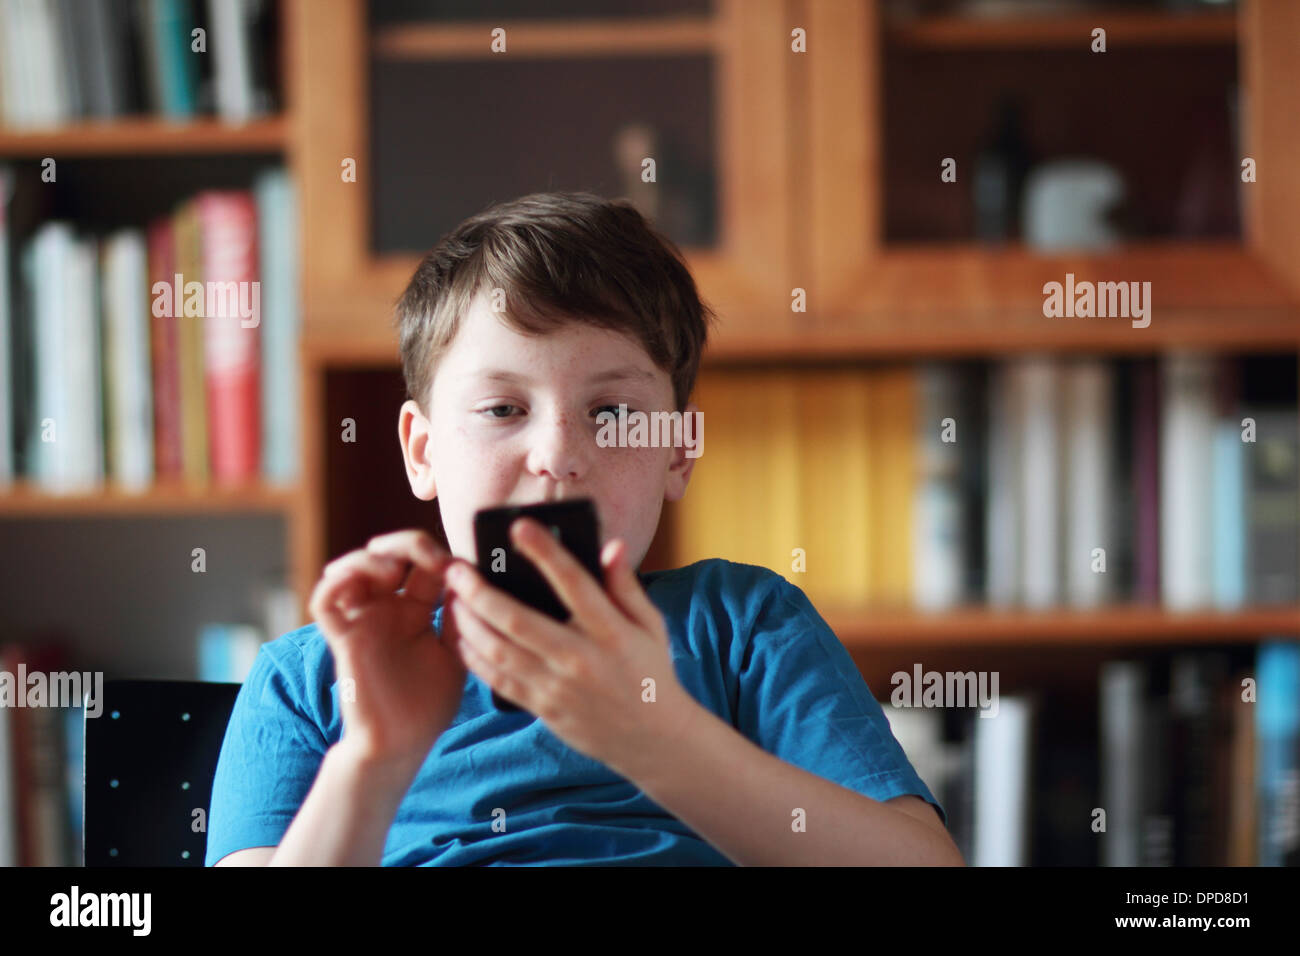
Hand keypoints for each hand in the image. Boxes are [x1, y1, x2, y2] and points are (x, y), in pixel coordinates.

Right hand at [308, 530, 467, 767]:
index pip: (425, 565)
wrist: (401, 745)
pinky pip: (325, 601)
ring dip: (371, 558)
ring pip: (352, 568)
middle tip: (428, 556)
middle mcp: (388, 610)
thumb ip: (458, 618)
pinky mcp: (343, 638)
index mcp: (417, 610)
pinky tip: (355, 580)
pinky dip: (334, 583)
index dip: (441, 557)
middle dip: (406, 544)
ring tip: (391, 569)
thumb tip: (467, 578)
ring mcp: (363, 621)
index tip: (460, 569)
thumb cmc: (429, 705)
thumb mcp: (456, 655)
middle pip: (388, 555)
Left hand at [443, 517, 700, 780]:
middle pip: (518, 619)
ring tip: (453, 598)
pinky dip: (475, 657)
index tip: (520, 527)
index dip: (545, 552)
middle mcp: (580, 658)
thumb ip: (626, 586)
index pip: (574, 583)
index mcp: (611, 632)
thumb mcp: (650, 626)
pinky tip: (462, 636)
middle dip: (480, 592)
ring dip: (469, 622)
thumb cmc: (650, 672)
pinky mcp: (543, 708)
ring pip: (499, 651)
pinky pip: (499, 681)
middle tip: (456, 570)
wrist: (652, 740)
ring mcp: (558, 687)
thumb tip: (611, 545)